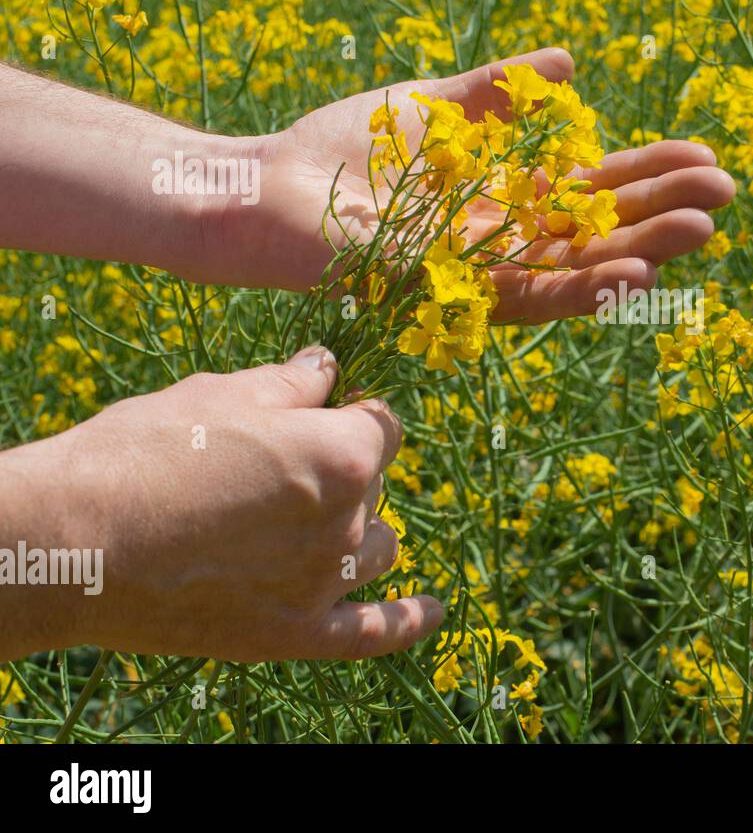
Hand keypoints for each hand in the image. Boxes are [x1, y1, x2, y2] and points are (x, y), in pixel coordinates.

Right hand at [0, 347, 440, 662]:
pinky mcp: (294, 634)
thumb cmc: (142, 455)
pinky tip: (435, 611)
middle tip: (275, 466)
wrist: (70, 546)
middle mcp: (348, 521)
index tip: (322, 412)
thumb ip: (291, 382)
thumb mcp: (219, 395)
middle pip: (375, 483)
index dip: (350, 414)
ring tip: (311, 521)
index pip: (382, 424)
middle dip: (341, 467)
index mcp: (341, 455)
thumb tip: (327, 366)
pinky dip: (410, 619)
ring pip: (378, 548)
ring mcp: (324, 584)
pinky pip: (375, 631)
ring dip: (358, 529)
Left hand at [202, 48, 734, 320]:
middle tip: (726, 193)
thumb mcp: (434, 105)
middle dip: (661, 212)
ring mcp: (482, 276)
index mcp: (504, 197)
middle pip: (599, 230)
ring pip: (576, 270)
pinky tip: (632, 274)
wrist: (265, 190)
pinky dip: (581, 290)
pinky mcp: (454, 300)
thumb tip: (570, 63)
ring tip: (701, 231)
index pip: (592, 188)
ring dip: (640, 253)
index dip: (647, 174)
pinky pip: (527, 301)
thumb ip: (500, 92)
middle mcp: (504, 242)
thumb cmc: (339, 149)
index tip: (703, 155)